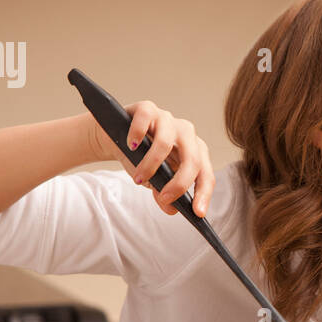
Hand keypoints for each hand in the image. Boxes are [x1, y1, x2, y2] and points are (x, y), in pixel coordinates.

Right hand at [86, 102, 214, 217]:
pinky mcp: (146, 109)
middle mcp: (186, 134)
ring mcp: (167, 119)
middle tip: (164, 198)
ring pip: (165, 142)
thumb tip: (171, 210)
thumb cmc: (141, 159)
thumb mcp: (154, 180)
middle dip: (179, 183)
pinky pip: (145, 120)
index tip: (198, 213)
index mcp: (194, 152)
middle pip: (192, 159)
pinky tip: (131, 146)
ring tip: (139, 179)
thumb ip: (164, 195)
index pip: (206, 174)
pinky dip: (137, 135)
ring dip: (151, 165)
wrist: (115, 137)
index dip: (204, 194)